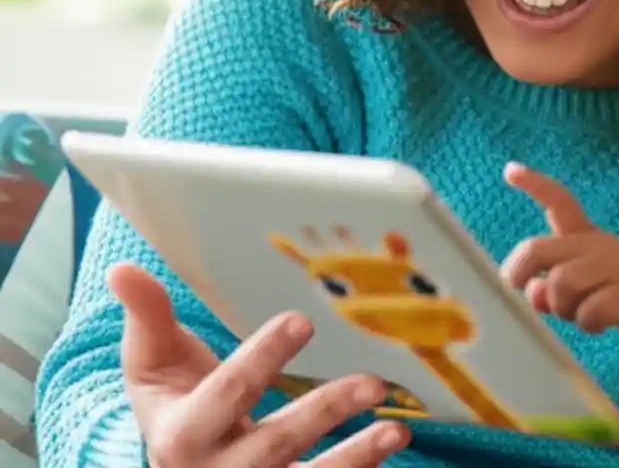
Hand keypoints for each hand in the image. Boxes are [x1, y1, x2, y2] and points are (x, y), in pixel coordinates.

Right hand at [109, 263, 409, 466]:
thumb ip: (146, 317)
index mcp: (180, 434)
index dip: (263, 358)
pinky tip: (391, 445)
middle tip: (373, 383)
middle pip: (275, 443)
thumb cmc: (174, 401)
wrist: (179, 464)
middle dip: (324, 413)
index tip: (302, 321)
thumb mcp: (151, 363)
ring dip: (356, 455)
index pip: (226, 393)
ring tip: (398, 427)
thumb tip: (122, 268)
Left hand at [501, 162, 618, 349]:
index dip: (533, 184)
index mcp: (588, 237)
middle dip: (518, 271)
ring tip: (579, 313)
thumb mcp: (591, 283)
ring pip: (559, 285)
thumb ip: (556, 286)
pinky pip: (587, 313)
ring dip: (560, 308)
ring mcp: (614, 269)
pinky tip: (602, 324)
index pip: (559, 201)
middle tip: (518, 287)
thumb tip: (532, 291)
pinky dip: (588, 324)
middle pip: (539, 250)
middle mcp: (598, 246)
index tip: (510, 169)